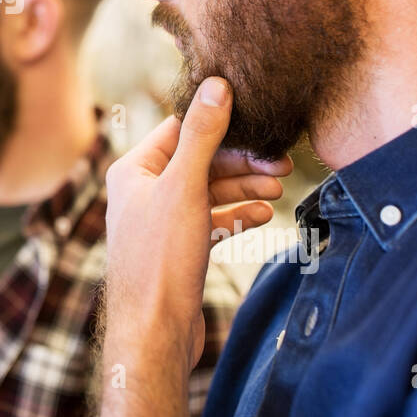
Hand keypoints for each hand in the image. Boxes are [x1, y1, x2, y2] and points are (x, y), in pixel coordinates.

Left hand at [104, 77, 288, 368]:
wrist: (154, 333)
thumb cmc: (160, 259)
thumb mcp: (184, 187)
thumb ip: (202, 136)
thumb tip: (216, 84)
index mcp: (134, 169)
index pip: (181, 129)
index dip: (221, 124)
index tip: (260, 123)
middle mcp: (143, 191)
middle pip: (199, 161)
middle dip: (240, 161)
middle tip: (281, 162)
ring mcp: (161, 221)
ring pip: (208, 192)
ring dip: (244, 187)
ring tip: (279, 187)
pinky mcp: (178, 249)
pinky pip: (211, 221)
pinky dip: (237, 215)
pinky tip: (265, 214)